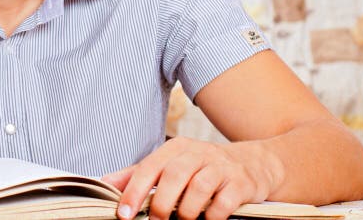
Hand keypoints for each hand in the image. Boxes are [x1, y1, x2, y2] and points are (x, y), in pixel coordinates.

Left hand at [102, 137, 281, 219]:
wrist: (255, 163)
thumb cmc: (204, 167)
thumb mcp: (173, 164)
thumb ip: (141, 173)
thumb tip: (107, 183)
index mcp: (177, 148)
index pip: (150, 167)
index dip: (134, 190)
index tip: (123, 213)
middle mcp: (198, 153)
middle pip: (173, 176)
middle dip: (160, 204)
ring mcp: (221, 167)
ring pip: (197, 190)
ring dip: (185, 213)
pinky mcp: (240, 183)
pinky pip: (222, 203)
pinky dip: (211, 217)